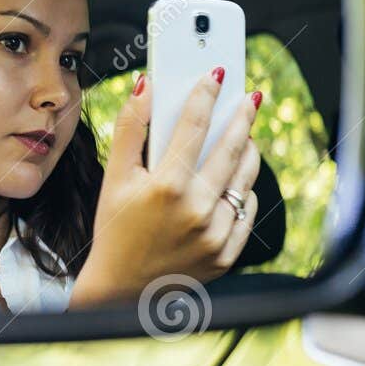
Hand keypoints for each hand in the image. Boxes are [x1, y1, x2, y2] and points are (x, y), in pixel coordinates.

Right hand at [70, 68, 262, 308]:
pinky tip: (235, 179)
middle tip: (250, 98)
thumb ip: (130, 128)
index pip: (194, 125)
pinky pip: (247, 210)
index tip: (216, 75)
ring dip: (248, 150)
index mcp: (166, 186)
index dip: (206, 94)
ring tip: (245, 134)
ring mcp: (215, 234)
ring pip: (245, 178)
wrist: (121, 291)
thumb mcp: (114, 178)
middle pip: (231, 148)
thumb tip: (146, 85)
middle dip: (242, 117)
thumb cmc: (115, 229)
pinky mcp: (227, 254)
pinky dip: (244, 190)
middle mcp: (196, 210)